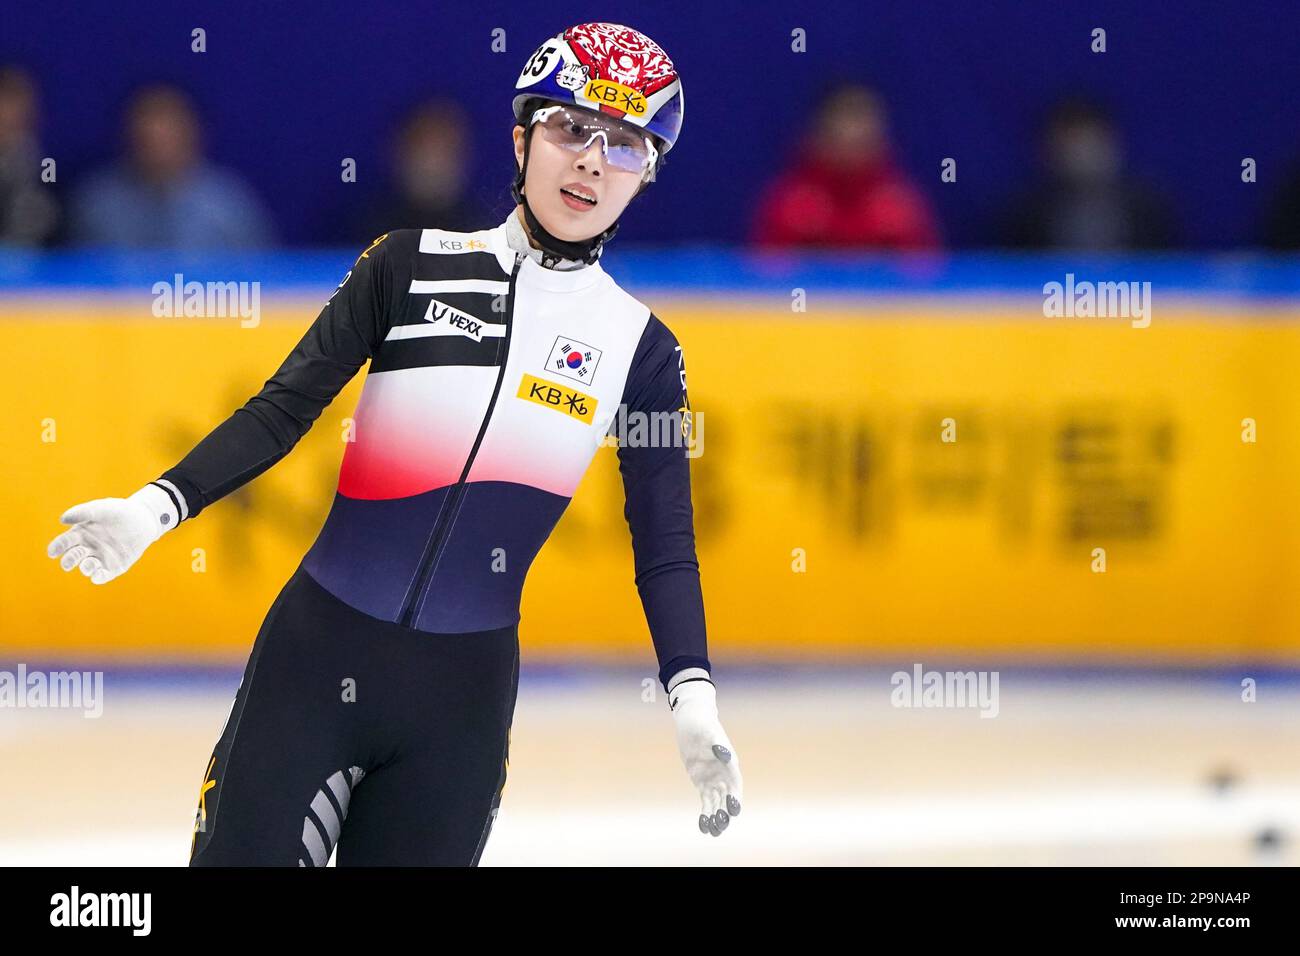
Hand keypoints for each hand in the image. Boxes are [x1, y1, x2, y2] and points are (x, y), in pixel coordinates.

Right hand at [47, 484, 178, 584]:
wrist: (143, 519)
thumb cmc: (119, 511)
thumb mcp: (103, 508)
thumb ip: (84, 512)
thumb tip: (62, 520)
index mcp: (80, 533)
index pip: (64, 542)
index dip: (56, 548)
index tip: (53, 552)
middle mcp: (87, 548)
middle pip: (72, 557)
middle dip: (68, 561)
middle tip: (68, 563)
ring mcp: (100, 558)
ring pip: (87, 568)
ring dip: (85, 568)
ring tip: (89, 564)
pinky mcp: (114, 567)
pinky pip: (102, 575)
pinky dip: (98, 577)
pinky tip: (98, 574)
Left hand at [669, 673, 742, 835]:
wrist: (693, 722)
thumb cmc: (703, 724)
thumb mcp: (708, 731)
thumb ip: (716, 742)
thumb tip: (722, 753)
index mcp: (729, 764)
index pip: (735, 785)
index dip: (735, 798)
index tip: (733, 810)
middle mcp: (724, 774)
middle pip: (727, 798)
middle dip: (725, 813)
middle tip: (720, 826)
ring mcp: (713, 779)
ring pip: (717, 803)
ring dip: (716, 817)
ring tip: (712, 833)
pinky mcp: (702, 783)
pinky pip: (706, 802)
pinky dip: (705, 814)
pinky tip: (703, 825)